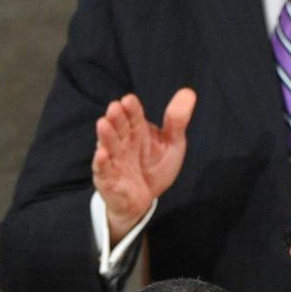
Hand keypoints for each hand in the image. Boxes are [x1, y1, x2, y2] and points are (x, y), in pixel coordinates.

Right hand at [92, 88, 195, 243]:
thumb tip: (189, 92)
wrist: (144, 199)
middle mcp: (123, 142)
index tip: (129, 100)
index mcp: (137, 130)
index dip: (131, 108)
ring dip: (105, 135)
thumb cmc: (155, 167)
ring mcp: (113, 159)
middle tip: (115, 108)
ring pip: (108, 145)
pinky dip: (101, 162)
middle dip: (116, 118)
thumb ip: (177, 121)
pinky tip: (102, 154)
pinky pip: (103, 170)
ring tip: (103, 123)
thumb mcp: (172, 144)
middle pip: (119, 127)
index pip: (133, 115)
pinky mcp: (107, 179)